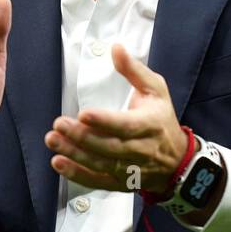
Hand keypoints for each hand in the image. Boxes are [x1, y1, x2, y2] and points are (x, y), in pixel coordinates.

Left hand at [45, 44, 188, 194]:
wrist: (177, 161)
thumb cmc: (162, 119)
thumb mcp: (156, 90)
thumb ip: (134, 70)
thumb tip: (115, 48)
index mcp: (150, 124)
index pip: (125, 126)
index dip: (104, 121)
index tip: (83, 114)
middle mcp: (140, 150)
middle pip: (108, 146)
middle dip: (81, 136)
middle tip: (59, 124)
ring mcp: (129, 169)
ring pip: (100, 164)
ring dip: (74, 154)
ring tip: (52, 140)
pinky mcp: (120, 183)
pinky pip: (96, 181)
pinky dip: (77, 175)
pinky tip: (58, 163)